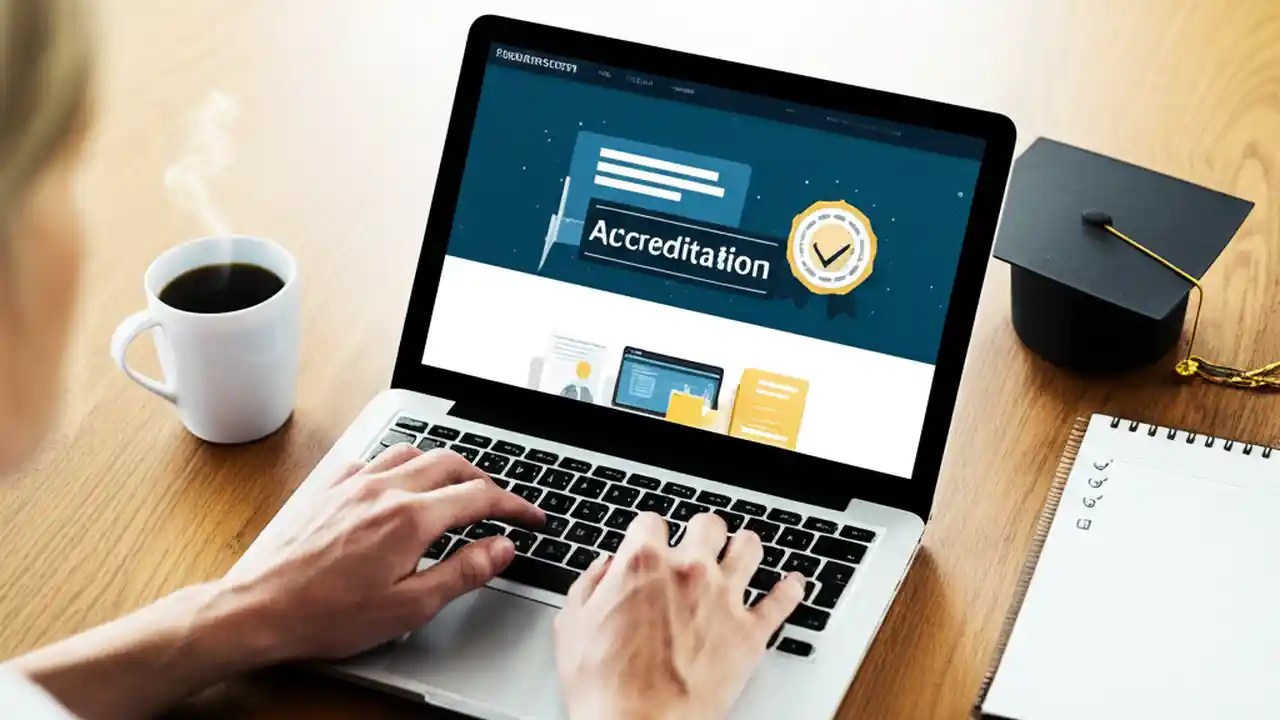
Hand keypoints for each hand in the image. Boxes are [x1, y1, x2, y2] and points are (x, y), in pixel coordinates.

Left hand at [220, 444, 544, 661]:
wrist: (259, 608)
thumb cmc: (327, 615)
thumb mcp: (409, 606)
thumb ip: (463, 572)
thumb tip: (501, 548)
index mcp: (411, 518)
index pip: (480, 497)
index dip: (515, 506)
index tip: (531, 517)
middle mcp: (385, 490)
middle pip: (452, 463)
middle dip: (485, 479)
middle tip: (500, 501)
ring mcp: (354, 484)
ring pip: (414, 451)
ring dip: (444, 464)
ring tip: (456, 486)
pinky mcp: (329, 487)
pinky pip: (375, 458)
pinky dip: (400, 464)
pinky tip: (398, 483)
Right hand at [554, 512, 804, 719]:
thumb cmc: (605, 688)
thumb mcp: (572, 627)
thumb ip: (588, 586)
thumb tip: (603, 569)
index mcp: (642, 564)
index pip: (651, 521)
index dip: (648, 533)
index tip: (650, 542)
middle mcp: (688, 572)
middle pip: (707, 524)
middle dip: (700, 532)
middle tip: (697, 544)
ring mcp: (724, 600)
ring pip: (749, 548)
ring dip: (744, 547)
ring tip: (742, 551)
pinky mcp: (750, 634)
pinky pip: (782, 601)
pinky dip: (790, 590)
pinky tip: (793, 584)